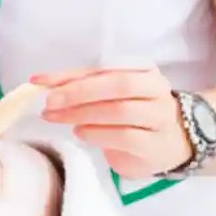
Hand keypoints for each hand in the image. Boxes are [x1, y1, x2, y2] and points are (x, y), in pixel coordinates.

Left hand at [34, 65, 193, 178]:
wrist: (176, 142)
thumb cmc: (135, 112)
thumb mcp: (111, 93)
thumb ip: (82, 85)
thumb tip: (40, 82)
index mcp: (144, 71)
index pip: (103, 69)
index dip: (69, 75)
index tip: (38, 81)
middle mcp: (156, 92)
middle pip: (116, 86)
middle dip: (77, 93)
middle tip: (49, 102)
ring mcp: (159, 119)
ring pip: (119, 111)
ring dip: (81, 114)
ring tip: (58, 117)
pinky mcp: (155, 146)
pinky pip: (123, 136)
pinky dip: (96, 133)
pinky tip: (80, 132)